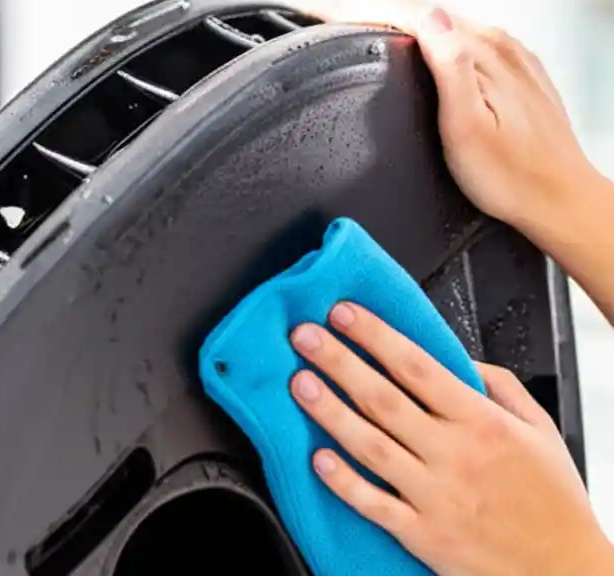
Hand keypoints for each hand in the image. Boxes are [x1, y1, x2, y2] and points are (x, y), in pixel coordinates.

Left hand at [289, 301, 611, 575]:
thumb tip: (459, 358)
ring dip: (329, 411)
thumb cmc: (553, 501)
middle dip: (339, 361)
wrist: (564, 571)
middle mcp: (455, 455)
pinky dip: (343, 481)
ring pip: (370, 445)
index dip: (375, 336)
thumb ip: (501, 386)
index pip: (417, 367)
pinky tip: (316, 459)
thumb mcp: (541, 431)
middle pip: (383, 398)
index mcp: (482, 423)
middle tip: (304, 335)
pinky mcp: (422, 534)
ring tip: (299, 383)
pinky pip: (373, 503)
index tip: (343, 312)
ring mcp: (435, 496)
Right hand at [313, 0, 603, 242]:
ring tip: (352, 22)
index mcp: (480, 52)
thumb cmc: (512, 177)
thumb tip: (428, 16)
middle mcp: (497, 43)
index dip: (355, 5)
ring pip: (438, 20)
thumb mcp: (466, 126)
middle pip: (418, 8)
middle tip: (323, 13)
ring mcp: (507, 53)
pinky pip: (458, 35)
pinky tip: (409, 45)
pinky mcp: (512, 67)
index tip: (318, 8)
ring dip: (392, 16)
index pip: (407, 11)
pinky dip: (423, 33)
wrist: (560, 199)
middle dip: (366, 6)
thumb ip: (448, 65)